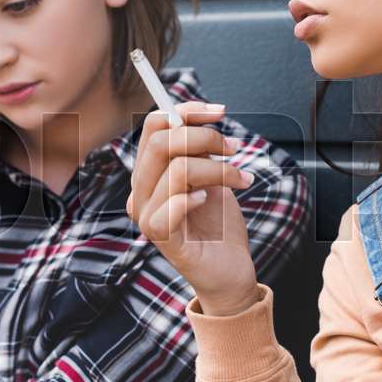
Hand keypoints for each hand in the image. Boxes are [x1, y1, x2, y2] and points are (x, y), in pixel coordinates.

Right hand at [126, 100, 258, 315]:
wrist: (230, 269)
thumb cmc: (219, 224)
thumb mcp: (210, 176)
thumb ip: (197, 149)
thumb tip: (197, 115)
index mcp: (149, 174)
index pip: (153, 128)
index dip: (185, 112)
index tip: (220, 113)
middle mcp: (141, 193)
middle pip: (160, 143)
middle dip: (204, 139)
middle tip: (233, 150)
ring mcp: (148, 217)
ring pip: (176, 170)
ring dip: (218, 169)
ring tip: (240, 178)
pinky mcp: (163, 240)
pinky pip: (171, 207)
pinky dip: (194, 197)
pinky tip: (209, 200)